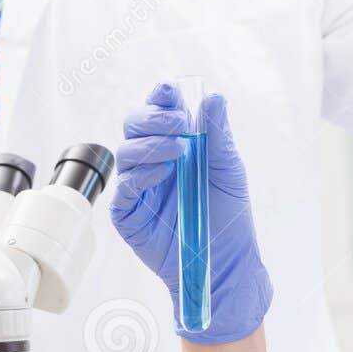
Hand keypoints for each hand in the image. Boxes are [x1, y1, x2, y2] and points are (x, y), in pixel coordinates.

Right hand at [109, 82, 272, 344]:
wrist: (226, 261)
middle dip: (152, 118)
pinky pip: (124, 187)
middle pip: (134, 126)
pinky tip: (163, 173)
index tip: (169, 90)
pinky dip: (141, 174)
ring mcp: (139, 187)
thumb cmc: (228, 215)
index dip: (160, 97)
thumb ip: (217, 134)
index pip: (159, 112)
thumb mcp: (228, 170)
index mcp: (175, 145)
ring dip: (150, 144)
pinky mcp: (128, 214)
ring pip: (125, 152)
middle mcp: (153, 162)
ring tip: (178, 150)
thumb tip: (214, 96)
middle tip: (179, 124)